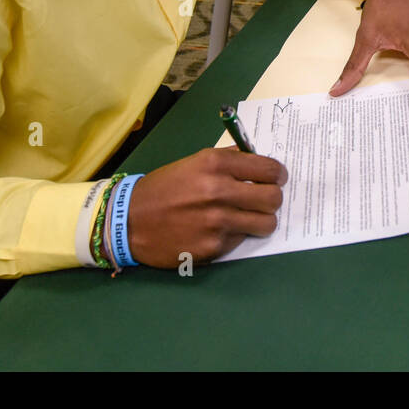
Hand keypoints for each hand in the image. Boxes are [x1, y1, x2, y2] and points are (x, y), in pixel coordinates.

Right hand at [126, 148, 286, 265]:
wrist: (130, 220)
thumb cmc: (164, 188)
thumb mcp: (194, 163)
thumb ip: (228, 161)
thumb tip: (259, 162)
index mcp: (215, 164)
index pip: (269, 168)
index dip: (278, 175)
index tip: (276, 179)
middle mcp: (219, 191)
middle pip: (273, 198)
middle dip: (273, 198)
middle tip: (264, 199)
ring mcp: (217, 222)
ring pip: (266, 223)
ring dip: (261, 220)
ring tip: (248, 217)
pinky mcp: (213, 247)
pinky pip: (242, 240)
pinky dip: (236, 235)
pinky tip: (218, 230)